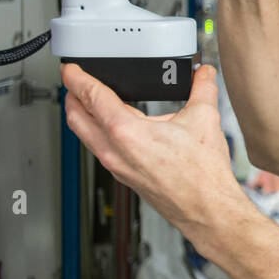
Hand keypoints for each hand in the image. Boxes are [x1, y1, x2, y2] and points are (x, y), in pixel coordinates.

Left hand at [61, 62, 252, 250]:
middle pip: (76, 118)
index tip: (70, 69)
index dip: (76, 77)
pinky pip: (98, 150)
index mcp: (127, 132)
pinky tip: (112, 129)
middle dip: (71, 96)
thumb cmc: (203, 176)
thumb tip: (202, 74)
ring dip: (81, 116)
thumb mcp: (204, 119)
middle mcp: (115, 151)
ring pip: (84, 136)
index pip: (91, 96)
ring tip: (88, 102)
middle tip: (73, 82)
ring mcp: (117, 167)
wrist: (208, 210)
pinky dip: (96, 133)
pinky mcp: (124, 177)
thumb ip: (202, 89)